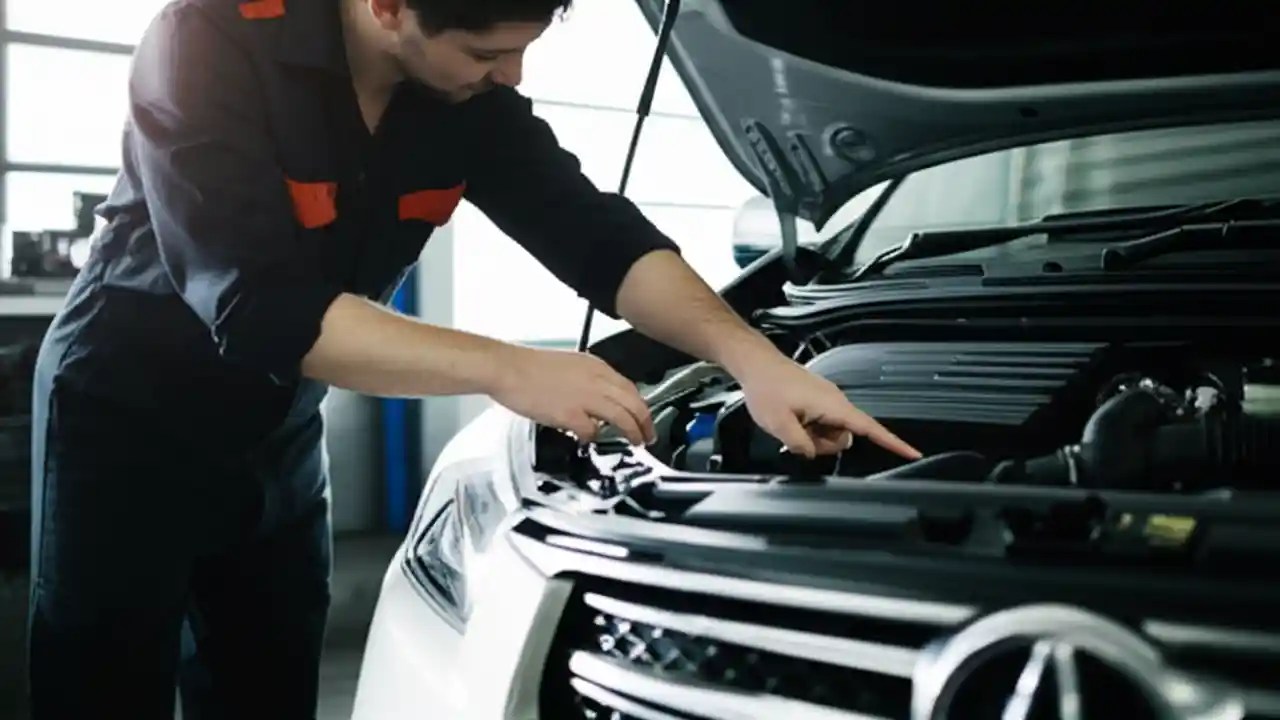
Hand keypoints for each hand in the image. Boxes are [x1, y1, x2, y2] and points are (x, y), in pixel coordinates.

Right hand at [488, 345, 655, 445]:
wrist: (508, 369)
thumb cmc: (531, 368)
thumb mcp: (571, 366)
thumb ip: (589, 381)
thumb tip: (599, 402)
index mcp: (597, 367)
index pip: (630, 388)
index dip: (641, 406)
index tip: (643, 418)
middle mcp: (597, 380)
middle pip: (634, 403)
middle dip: (645, 422)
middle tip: (649, 437)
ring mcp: (585, 398)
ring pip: (623, 417)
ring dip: (632, 432)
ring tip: (636, 443)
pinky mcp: (570, 414)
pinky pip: (592, 431)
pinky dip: (594, 436)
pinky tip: (588, 438)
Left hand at [734, 353, 921, 460]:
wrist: (757, 365)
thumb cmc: (767, 388)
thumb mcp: (778, 424)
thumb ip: (800, 445)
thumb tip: (811, 453)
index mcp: (833, 406)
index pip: (870, 428)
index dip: (893, 443)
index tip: (913, 453)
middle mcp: (836, 402)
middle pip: (845, 437)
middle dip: (823, 444)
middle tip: (796, 433)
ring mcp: (828, 400)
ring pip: (832, 432)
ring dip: (813, 436)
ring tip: (791, 423)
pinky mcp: (819, 400)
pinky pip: (823, 422)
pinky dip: (810, 427)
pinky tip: (792, 419)